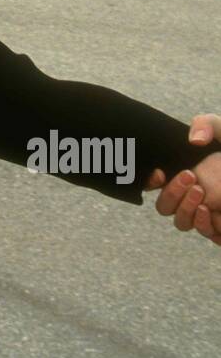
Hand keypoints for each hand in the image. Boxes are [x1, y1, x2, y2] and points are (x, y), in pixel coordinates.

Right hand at [144, 112, 220, 245]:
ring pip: (181, 222)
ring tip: (199, 191)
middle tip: (189, 176)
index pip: (155, 184)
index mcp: (185, 174)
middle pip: (164, 207)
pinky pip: (206, 233)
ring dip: (184, 209)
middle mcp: (192, 196)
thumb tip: (194, 140)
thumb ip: (207, 124)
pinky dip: (202, 223)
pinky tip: (208, 208)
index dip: (149, 182)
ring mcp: (207, 212)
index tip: (160, 172)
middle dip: (170, 193)